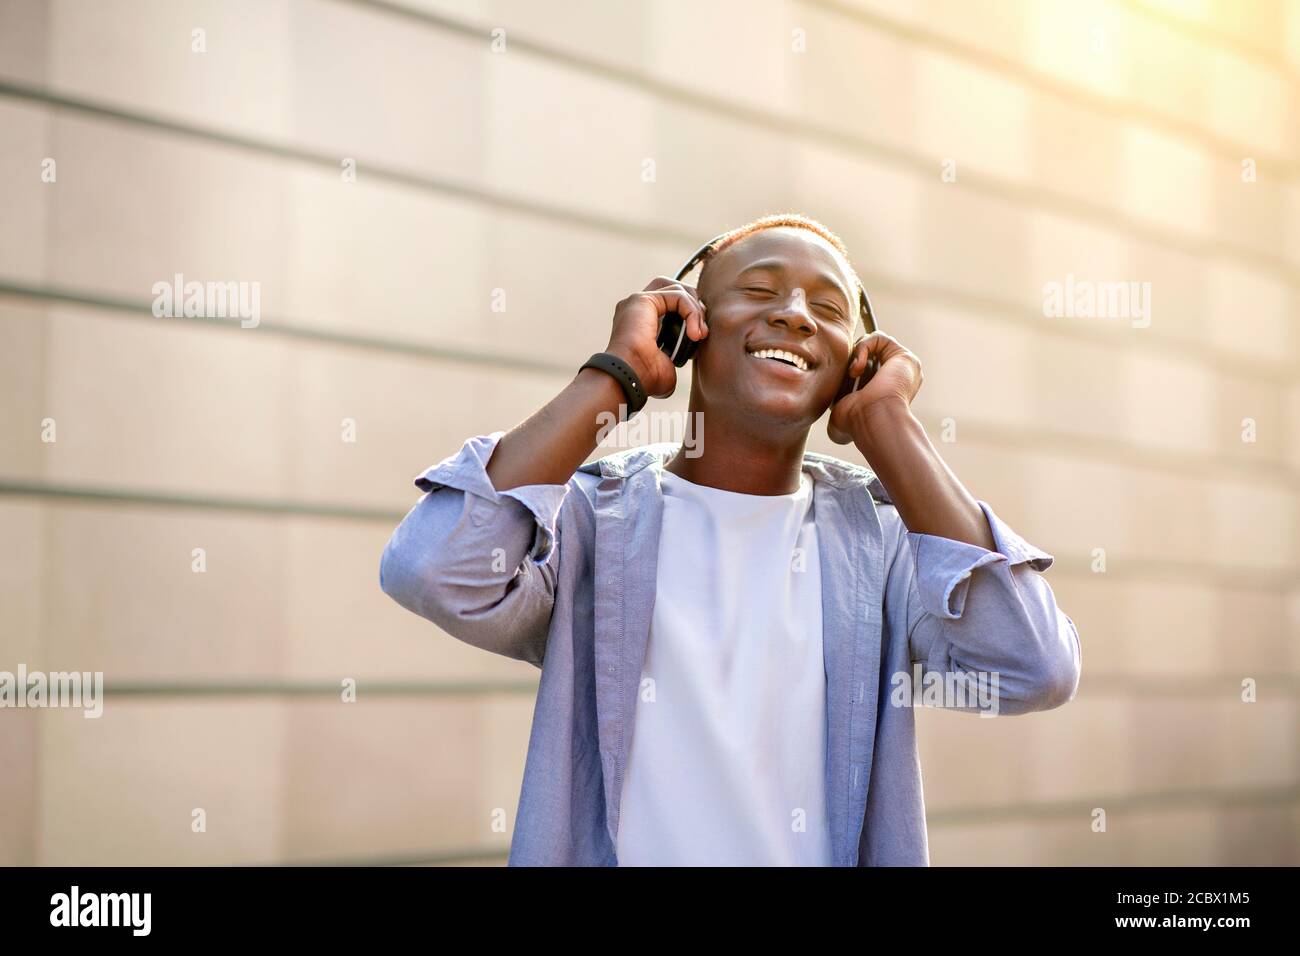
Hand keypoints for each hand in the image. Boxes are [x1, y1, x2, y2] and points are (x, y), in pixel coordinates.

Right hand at [605, 277, 707, 399]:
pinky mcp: (642, 299)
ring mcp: (637, 301)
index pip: (670, 303)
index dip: (690, 314)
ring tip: (700, 334)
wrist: (630, 379)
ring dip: (695, 310)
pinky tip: (694, 334)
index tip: (698, 338)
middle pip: (674, 288)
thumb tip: (688, 355)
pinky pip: (678, 296)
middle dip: (694, 305)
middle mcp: (636, 308)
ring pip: (678, 289)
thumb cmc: (644, 379)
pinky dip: (691, 312)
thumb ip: (676, 355)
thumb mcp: (667, 366)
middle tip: (702, 331)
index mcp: (640, 321)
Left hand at [827, 331, 922, 444]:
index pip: (861, 370)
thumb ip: (838, 409)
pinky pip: (879, 337)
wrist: (872, 420)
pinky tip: (858, 368)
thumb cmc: (856, 424)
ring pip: (872, 345)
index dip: (846, 370)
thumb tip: (836, 410)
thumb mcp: (839, 419)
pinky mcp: (905, 357)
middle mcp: (895, 379)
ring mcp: (902, 368)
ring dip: (857, 355)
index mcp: (882, 393)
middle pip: (867, 355)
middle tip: (847, 376)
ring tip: (853, 373)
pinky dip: (863, 348)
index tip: (840, 383)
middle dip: (851, 360)